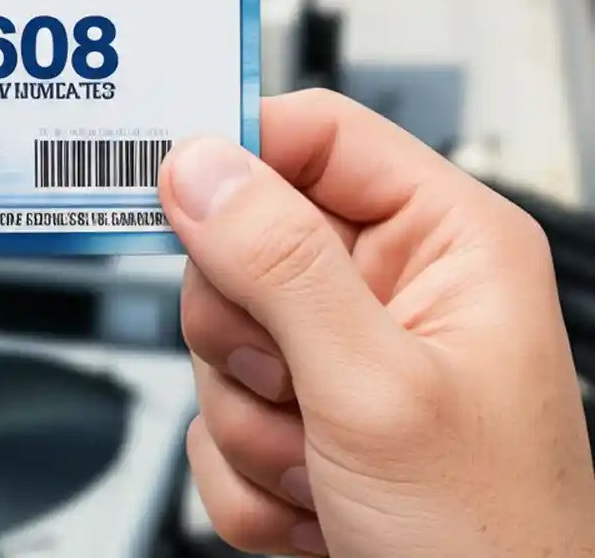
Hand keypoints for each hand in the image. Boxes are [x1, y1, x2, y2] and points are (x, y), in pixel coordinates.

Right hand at [160, 90, 594, 555]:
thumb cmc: (492, 541)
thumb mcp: (377, 389)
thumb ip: (283, 265)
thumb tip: (202, 167)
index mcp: (443, 244)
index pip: (314, 137)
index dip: (237, 152)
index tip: (162, 188)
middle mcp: (389, 292)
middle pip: (242, 244)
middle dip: (245, 338)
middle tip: (292, 383)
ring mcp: (339, 362)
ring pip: (217, 342)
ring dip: (250, 423)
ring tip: (323, 466)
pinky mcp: (300, 423)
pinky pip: (213, 419)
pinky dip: (247, 476)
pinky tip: (317, 505)